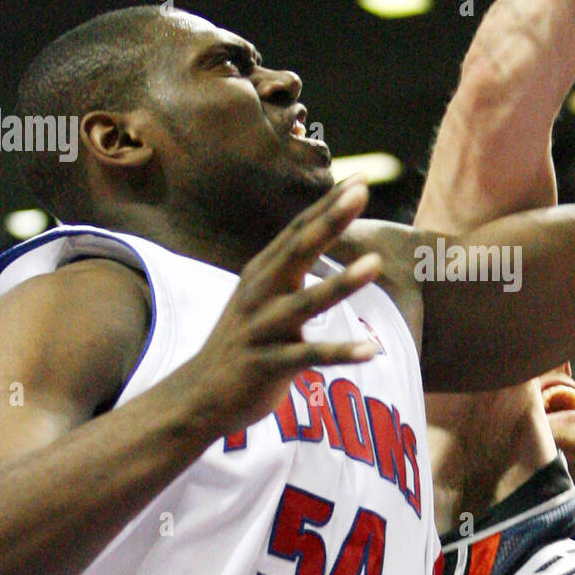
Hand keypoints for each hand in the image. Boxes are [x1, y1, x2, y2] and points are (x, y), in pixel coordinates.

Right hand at [181, 177, 382, 436]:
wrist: (197, 396)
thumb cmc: (242, 343)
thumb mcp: (261, 298)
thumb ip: (287, 268)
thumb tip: (318, 234)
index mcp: (261, 274)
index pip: (298, 230)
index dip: (328, 204)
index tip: (361, 177)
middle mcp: (259, 294)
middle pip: (298, 250)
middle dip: (331, 221)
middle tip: (362, 192)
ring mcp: (262, 329)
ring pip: (306, 303)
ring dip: (342, 283)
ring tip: (376, 263)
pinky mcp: (266, 365)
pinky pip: (308, 357)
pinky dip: (340, 353)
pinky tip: (371, 351)